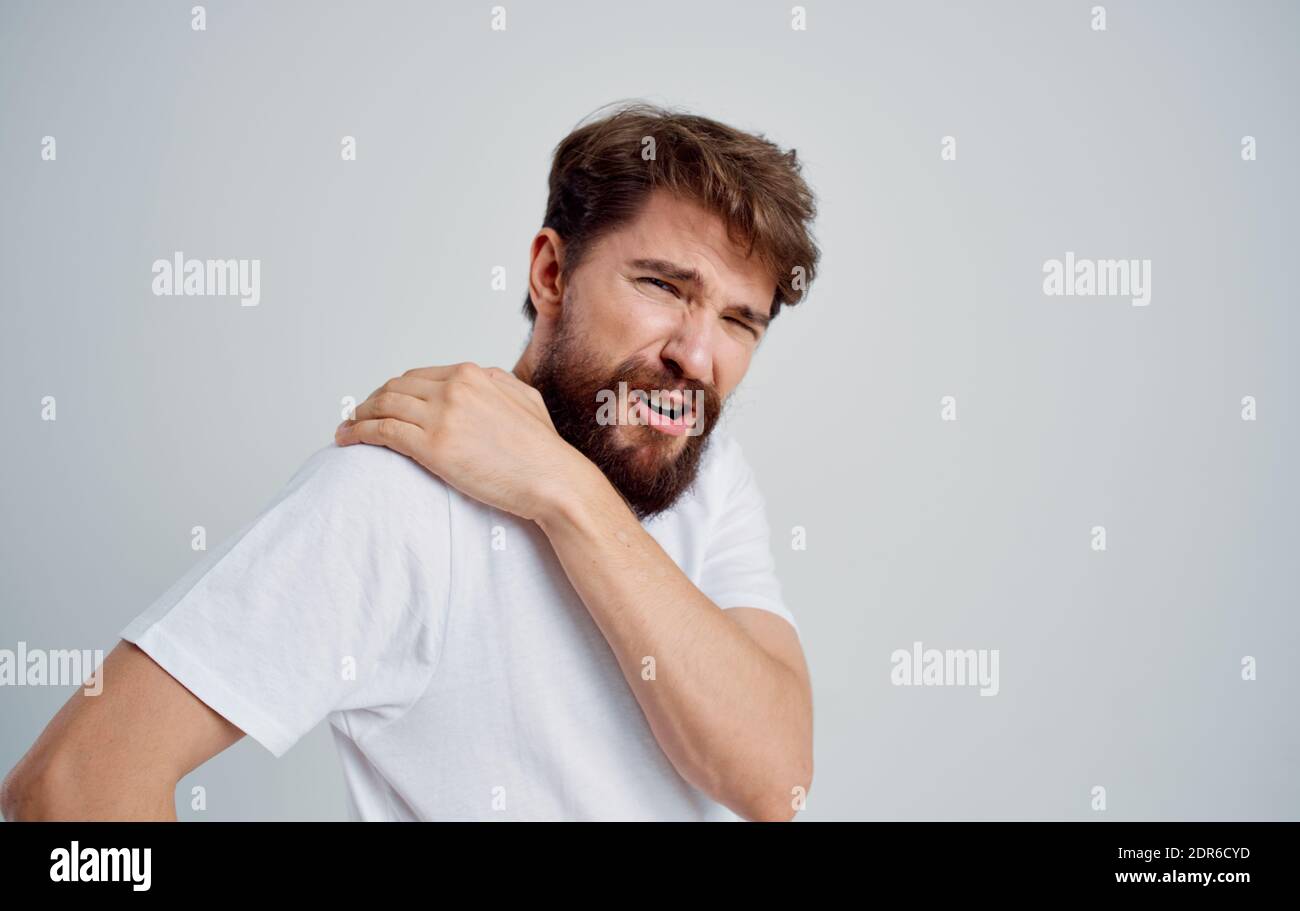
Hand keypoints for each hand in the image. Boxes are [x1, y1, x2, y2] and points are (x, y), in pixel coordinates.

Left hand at [334, 362, 595, 522]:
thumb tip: (482, 377)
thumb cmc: (544, 449)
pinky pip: (382, 432)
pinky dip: (358, 432)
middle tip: (360, 415)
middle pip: (395, 388)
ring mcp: (441, 415)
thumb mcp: (525, 399)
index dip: (395, 390)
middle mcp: (453, 388)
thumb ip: (498, 382)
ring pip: (383, 407)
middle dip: (372, 401)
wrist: (554, 479)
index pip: (418, 376)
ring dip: (359, 416)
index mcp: (472, 374)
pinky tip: (346, 439)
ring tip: (348, 428)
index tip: (384, 403)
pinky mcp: (432, 446)